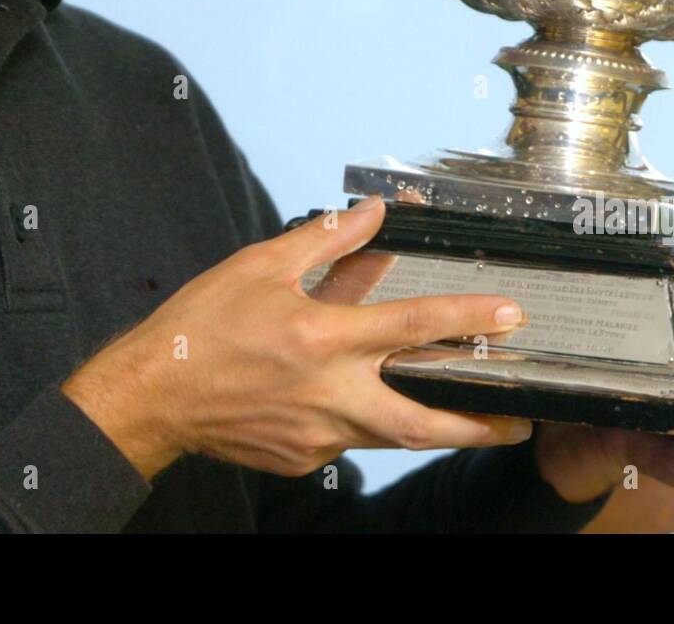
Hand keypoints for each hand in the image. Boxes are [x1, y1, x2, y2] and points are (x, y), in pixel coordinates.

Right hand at [61, 195, 533, 481]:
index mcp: (322, 337)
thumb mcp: (262, 266)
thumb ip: (326, 241)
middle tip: (520, 417)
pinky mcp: (301, 459)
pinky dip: (364, 422)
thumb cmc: (202, 326)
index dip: (468, 319)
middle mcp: (328, 393)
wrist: (153, 395)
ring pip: (392, 437)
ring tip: (470, 420)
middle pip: (422, 419)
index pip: (413, 325)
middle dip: (478, 422)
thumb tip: (371, 213)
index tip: (510, 315)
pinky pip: (347, 441)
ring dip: (435, 428)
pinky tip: (360, 403)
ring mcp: (316, 434)